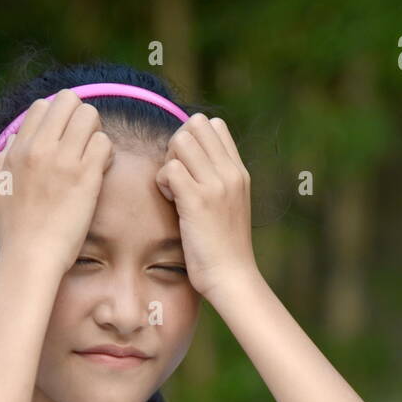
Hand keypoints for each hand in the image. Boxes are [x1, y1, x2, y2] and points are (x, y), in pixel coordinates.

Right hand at [0, 89, 113, 271]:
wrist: (30, 257)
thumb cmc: (14, 231)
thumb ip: (3, 161)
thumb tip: (13, 142)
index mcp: (18, 149)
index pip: (42, 106)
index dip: (57, 119)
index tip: (62, 141)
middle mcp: (40, 148)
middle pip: (68, 100)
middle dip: (79, 117)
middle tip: (82, 144)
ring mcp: (64, 161)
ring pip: (90, 115)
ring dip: (95, 133)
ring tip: (92, 158)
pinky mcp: (85, 178)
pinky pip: (104, 143)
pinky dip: (106, 154)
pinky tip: (100, 173)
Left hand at [154, 115, 257, 299]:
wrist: (232, 277)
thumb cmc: (225, 248)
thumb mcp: (231, 205)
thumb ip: (218, 181)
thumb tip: (195, 164)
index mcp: (239, 171)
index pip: (214, 125)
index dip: (194, 139)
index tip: (191, 168)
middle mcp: (230, 172)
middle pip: (195, 124)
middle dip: (178, 145)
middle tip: (177, 176)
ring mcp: (215, 185)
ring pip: (180, 141)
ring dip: (168, 162)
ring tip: (174, 190)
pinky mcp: (197, 201)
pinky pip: (170, 169)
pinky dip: (162, 182)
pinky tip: (171, 201)